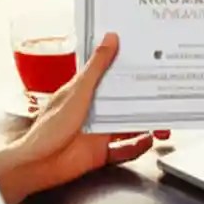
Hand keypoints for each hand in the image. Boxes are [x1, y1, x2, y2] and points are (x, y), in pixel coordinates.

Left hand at [0, 33, 154, 201]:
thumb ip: (97, 67)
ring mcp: (98, 131)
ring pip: (129, 124)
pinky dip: (139, 145)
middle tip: (164, 95)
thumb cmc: (50, 127)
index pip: (111, 75)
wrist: (39, 164)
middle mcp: (93, 110)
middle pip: (125, 101)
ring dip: (146, 123)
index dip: (130, 69)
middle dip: (146, 100)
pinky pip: (126, 148)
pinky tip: (149, 139)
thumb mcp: (78, 91)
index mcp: (85, 91)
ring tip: (162, 123)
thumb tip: (111, 38)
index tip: (149, 61)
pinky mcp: (102, 152)